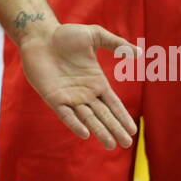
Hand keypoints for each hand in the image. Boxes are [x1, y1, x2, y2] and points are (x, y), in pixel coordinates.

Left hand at [19, 23, 139, 147]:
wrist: (40, 36)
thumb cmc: (65, 35)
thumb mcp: (95, 35)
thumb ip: (116, 44)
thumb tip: (140, 53)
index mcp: (96, 82)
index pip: (113, 104)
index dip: (122, 117)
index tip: (133, 130)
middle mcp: (84, 93)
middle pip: (103, 115)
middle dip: (115, 129)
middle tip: (127, 143)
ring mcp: (69, 97)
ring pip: (88, 118)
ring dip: (99, 131)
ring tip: (111, 145)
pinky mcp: (53, 98)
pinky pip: (66, 114)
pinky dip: (75, 123)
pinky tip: (85, 133)